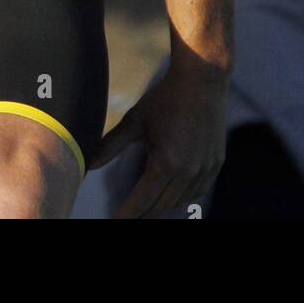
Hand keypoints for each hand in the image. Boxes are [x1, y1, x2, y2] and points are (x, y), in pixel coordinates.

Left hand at [91, 61, 227, 217]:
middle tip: (127, 218)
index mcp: (166, 162)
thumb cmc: (165, 98)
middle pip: (161, 206)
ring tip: (145, 209)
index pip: (142, 200)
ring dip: (162, 207)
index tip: (116, 222)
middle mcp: (188, 171)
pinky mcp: (216, 164)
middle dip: (143, 215)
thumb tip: (87, 163)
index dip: (127, 214)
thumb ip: (111, 145)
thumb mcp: (135, 120)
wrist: (202, 80)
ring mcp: (205, 169)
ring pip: (180, 202)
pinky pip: (197, 192)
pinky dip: (182, 197)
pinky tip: (170, 195)